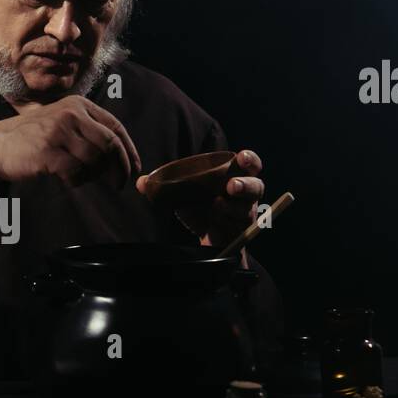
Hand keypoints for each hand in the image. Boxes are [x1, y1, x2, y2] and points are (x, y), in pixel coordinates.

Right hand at [0, 95, 141, 187]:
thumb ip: (88, 131)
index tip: (135, 169)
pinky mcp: (48, 151)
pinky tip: (69, 180)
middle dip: (120, 168)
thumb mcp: (62, 122)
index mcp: (79, 105)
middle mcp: (71, 114)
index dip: (130, 151)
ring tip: (83, 178)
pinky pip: (76, 172)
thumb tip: (121, 155)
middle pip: (111, 144)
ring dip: (94, 176)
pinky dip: (77, 181)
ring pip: (95, 159)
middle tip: (120, 184)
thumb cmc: (33, 139)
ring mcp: (59, 131)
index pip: (116, 128)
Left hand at [135, 148, 263, 250]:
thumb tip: (140, 182)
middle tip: (231, 185)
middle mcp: (245, 195)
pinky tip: (216, 219)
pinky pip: (240, 228)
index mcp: (234, 177)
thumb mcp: (183, 195)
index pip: (250, 165)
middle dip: (246, 184)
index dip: (249, 160)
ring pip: (247, 209)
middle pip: (257, 186)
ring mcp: (244, 214)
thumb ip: (163, 186)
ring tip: (218, 204)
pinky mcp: (240, 233)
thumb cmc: (201, 209)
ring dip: (234, 206)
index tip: (241, 157)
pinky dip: (227, 223)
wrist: (206, 240)